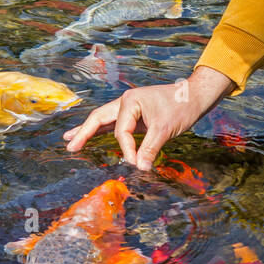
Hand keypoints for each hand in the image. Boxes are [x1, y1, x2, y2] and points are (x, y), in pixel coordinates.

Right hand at [63, 66, 232, 169]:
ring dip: (86, 130)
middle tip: (69, 146)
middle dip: (83, 133)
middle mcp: (124, 102)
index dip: (126, 150)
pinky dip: (100, 131)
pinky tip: (89, 136)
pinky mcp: (133, 115)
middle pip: (98, 118)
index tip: (137, 164)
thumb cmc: (180, 107)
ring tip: (69, 140)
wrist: (194, 96)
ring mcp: (127, 108)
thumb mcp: (165, 129)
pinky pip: (112, 124)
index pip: (120, 131)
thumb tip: (139, 168)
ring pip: (102, 120)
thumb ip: (150, 148)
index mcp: (129, 101)